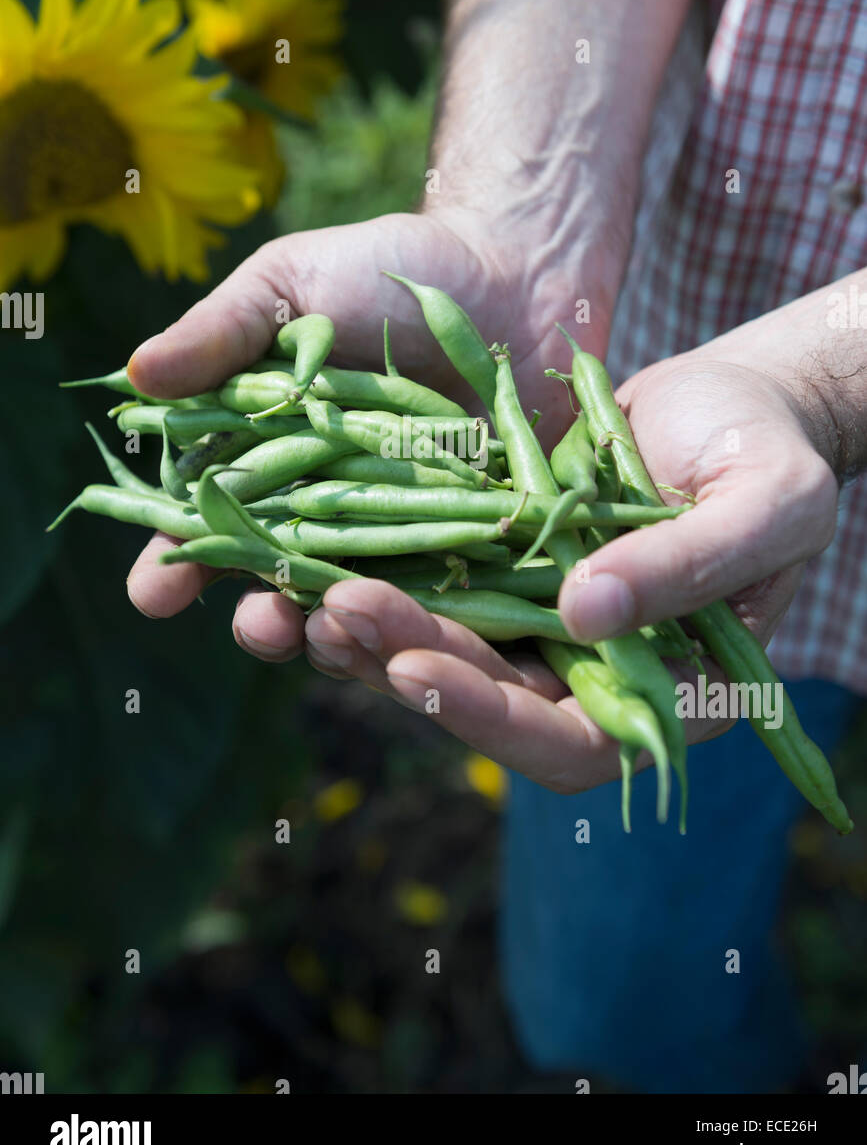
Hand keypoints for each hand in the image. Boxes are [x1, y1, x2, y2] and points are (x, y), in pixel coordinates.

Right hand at [125, 207, 594, 654]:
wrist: (514, 268)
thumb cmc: (388, 269)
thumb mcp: (293, 286)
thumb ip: (223, 331)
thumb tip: (137, 372)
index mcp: (267, 454)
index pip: (211, 520)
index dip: (179, 558)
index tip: (154, 593)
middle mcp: (327, 506)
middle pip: (282, 582)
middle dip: (262, 615)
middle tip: (258, 625)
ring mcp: (401, 531)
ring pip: (361, 605)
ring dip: (340, 634)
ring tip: (329, 636)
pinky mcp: (473, 542)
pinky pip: (449, 598)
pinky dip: (432, 625)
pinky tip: (419, 639)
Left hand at [307, 343, 837, 795]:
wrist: (735, 400)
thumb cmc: (775, 454)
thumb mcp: (768, 503)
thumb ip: (691, 564)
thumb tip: (585, 613)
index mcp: (666, 694)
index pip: (571, 745)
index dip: (490, 721)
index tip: (417, 670)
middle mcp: (591, 675)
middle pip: (487, 701)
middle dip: (408, 661)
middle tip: (337, 611)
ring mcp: (542, 625)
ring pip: (448, 652)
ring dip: (375, 632)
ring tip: (304, 594)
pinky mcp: (505, 570)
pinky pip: (438, 588)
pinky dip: (382, 576)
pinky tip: (319, 556)